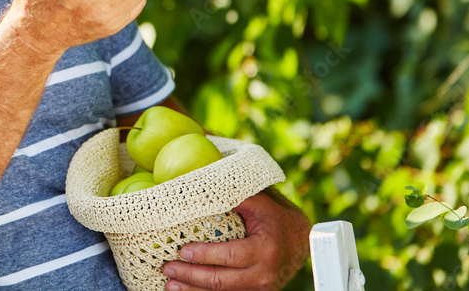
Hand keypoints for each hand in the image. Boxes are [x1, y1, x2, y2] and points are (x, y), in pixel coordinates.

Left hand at [162, 190, 310, 290]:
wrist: (301, 242)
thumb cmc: (276, 217)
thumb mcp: (260, 203)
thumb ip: (235, 196)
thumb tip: (200, 187)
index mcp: (265, 250)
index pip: (229, 256)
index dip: (204, 255)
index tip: (182, 250)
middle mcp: (264, 275)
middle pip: (222, 280)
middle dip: (191, 276)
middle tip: (168, 268)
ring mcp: (261, 289)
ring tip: (170, 285)